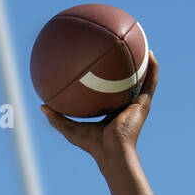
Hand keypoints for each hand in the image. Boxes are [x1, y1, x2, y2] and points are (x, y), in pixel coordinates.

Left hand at [39, 52, 157, 163]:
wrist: (112, 151)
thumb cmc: (92, 144)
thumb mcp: (70, 129)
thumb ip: (56, 118)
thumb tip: (42, 106)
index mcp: (111, 110)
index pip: (109, 90)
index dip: (106, 77)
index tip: (101, 62)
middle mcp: (125, 104)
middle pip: (126, 81)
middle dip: (125, 65)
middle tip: (121, 47)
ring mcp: (136, 103)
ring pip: (143, 78)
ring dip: (145, 62)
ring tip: (143, 43)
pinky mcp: (144, 103)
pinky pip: (151, 81)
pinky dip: (153, 67)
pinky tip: (151, 53)